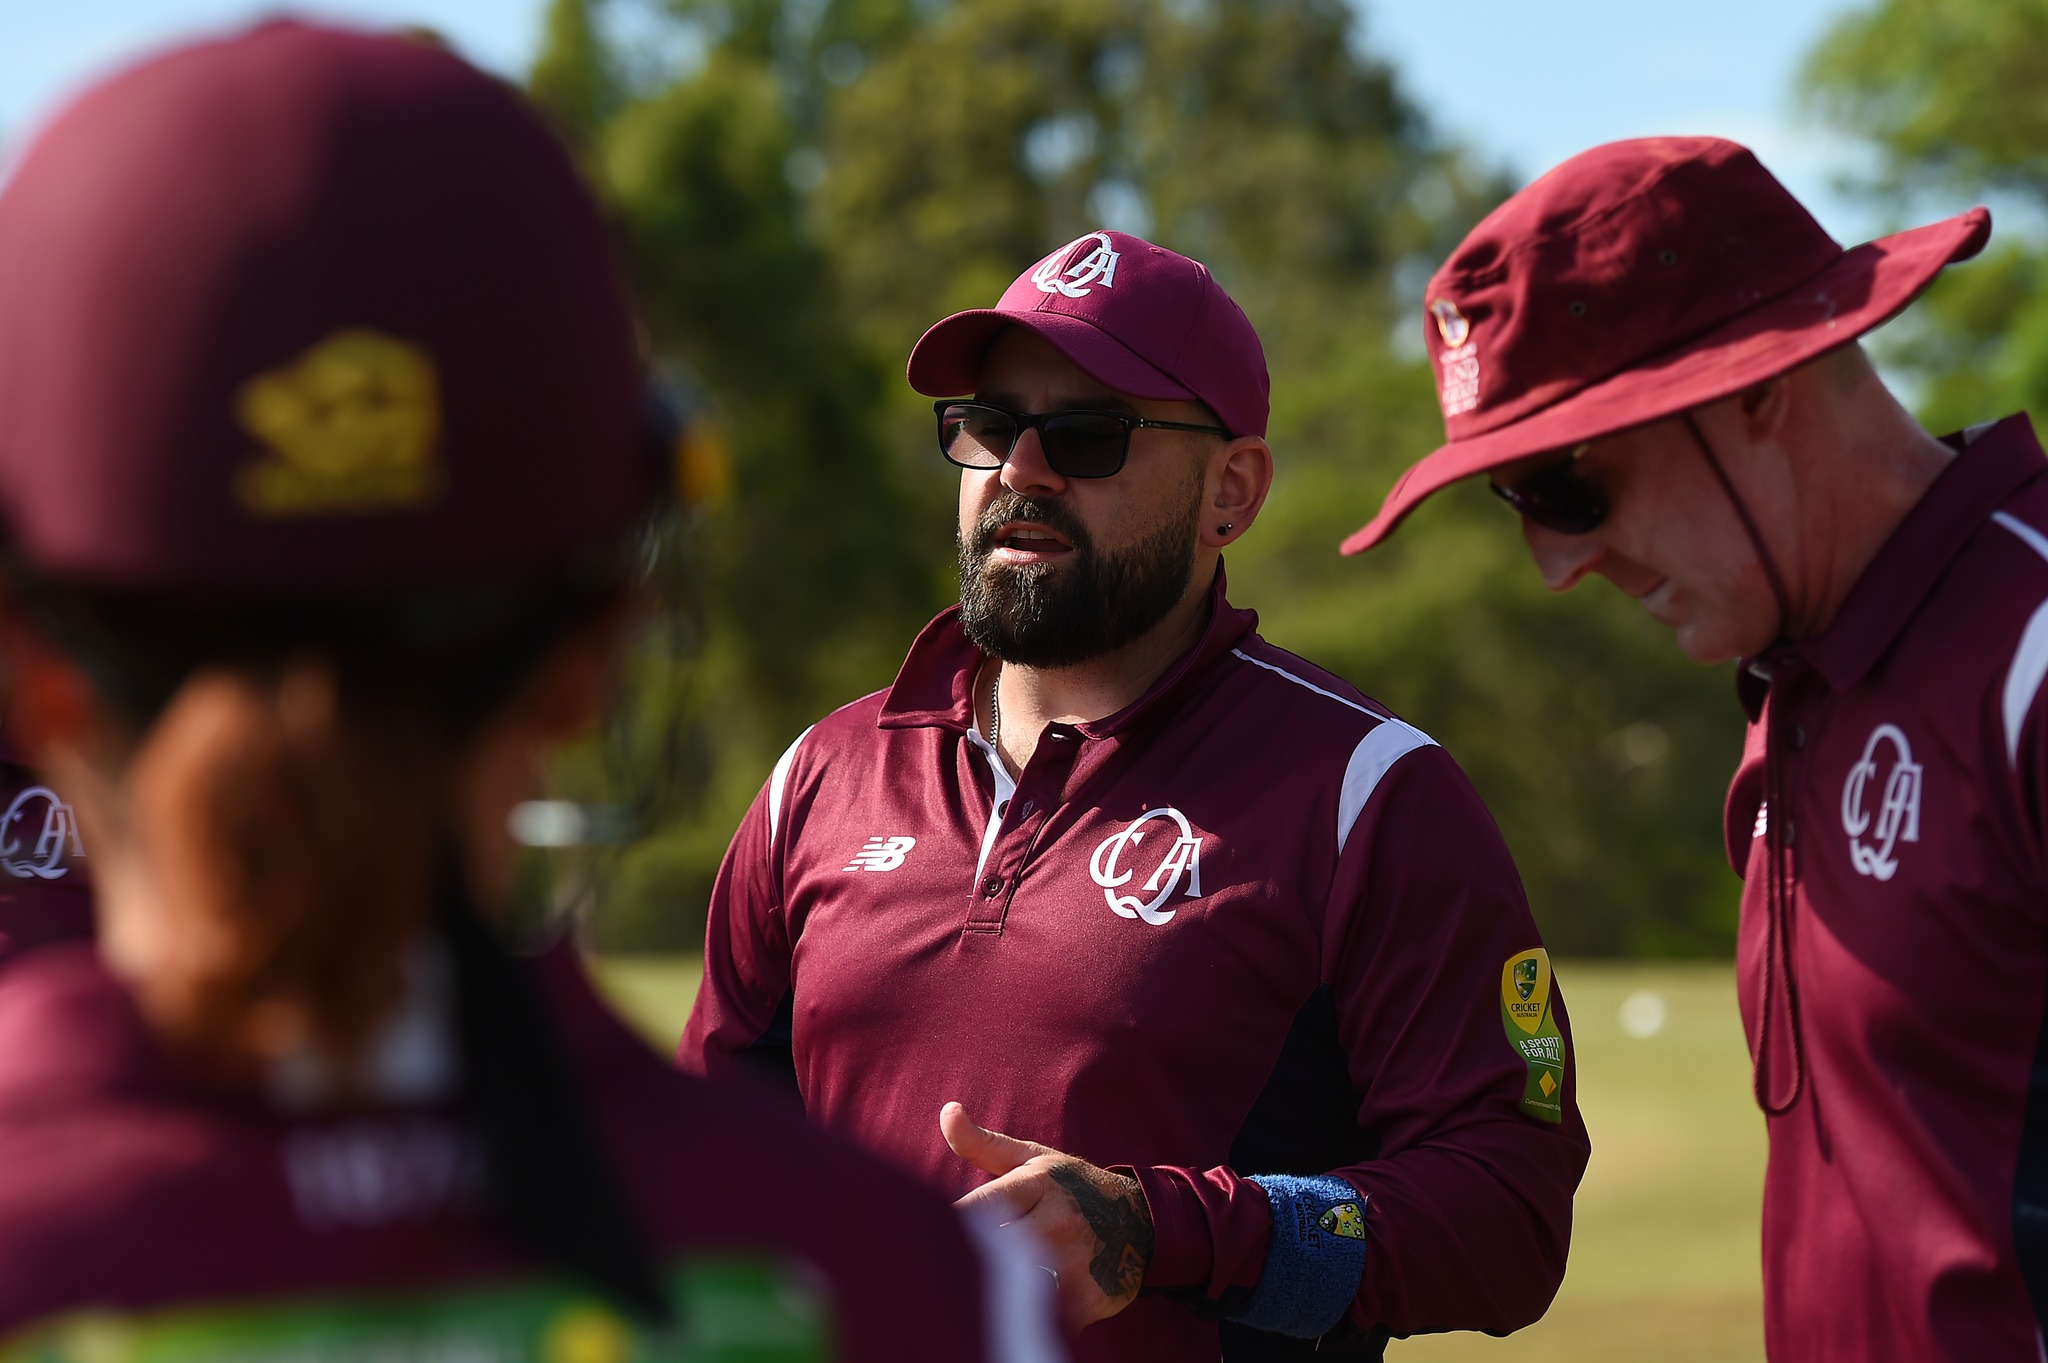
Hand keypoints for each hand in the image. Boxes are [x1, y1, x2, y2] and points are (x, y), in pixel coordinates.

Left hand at [941, 1101, 1152, 1328]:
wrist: (1142, 1221)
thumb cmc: (1072, 1188)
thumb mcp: (1034, 1160)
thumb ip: (982, 1144)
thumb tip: (946, 1111)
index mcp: (1037, 1184)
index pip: (982, 1206)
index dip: (949, 1224)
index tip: (919, 1234)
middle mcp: (1056, 1221)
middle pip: (993, 1252)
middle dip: (962, 1262)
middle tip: (928, 1274)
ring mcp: (1074, 1262)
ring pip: (1014, 1289)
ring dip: (987, 1295)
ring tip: (958, 1300)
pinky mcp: (1088, 1299)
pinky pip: (1041, 1317)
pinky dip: (1019, 1319)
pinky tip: (999, 1317)